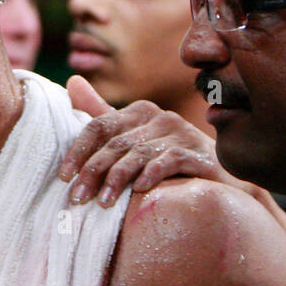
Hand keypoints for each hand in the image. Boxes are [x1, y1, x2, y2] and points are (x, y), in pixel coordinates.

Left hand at [61, 75, 233, 204]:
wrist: (221, 180)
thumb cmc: (171, 160)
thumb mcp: (135, 138)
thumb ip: (103, 114)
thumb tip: (72, 82)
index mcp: (139, 112)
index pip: (99, 126)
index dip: (78, 151)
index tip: (64, 177)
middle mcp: (159, 118)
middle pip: (116, 143)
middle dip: (93, 171)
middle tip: (77, 197)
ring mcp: (180, 133)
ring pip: (138, 154)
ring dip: (117, 180)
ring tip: (102, 203)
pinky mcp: (196, 152)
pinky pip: (169, 161)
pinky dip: (151, 174)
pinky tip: (139, 191)